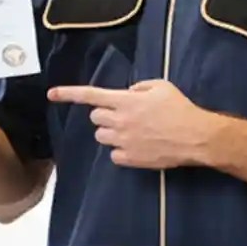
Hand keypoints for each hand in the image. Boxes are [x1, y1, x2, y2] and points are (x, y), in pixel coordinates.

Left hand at [48, 79, 212, 168]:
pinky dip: (121, 150)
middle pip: (95, 118)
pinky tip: (137, 146)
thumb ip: (138, 87)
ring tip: (132, 131)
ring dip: (111, 132)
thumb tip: (127, 94)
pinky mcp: (130, 159)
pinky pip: (114, 155)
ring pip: (101, 136)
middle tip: (123, 115)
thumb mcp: (160, 86)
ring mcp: (123, 141)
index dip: (68, 94)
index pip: (90, 95)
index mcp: (124, 101)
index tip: (51, 94)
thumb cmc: (179, 108)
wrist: (195, 137)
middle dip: (105, 115)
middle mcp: (119, 121)